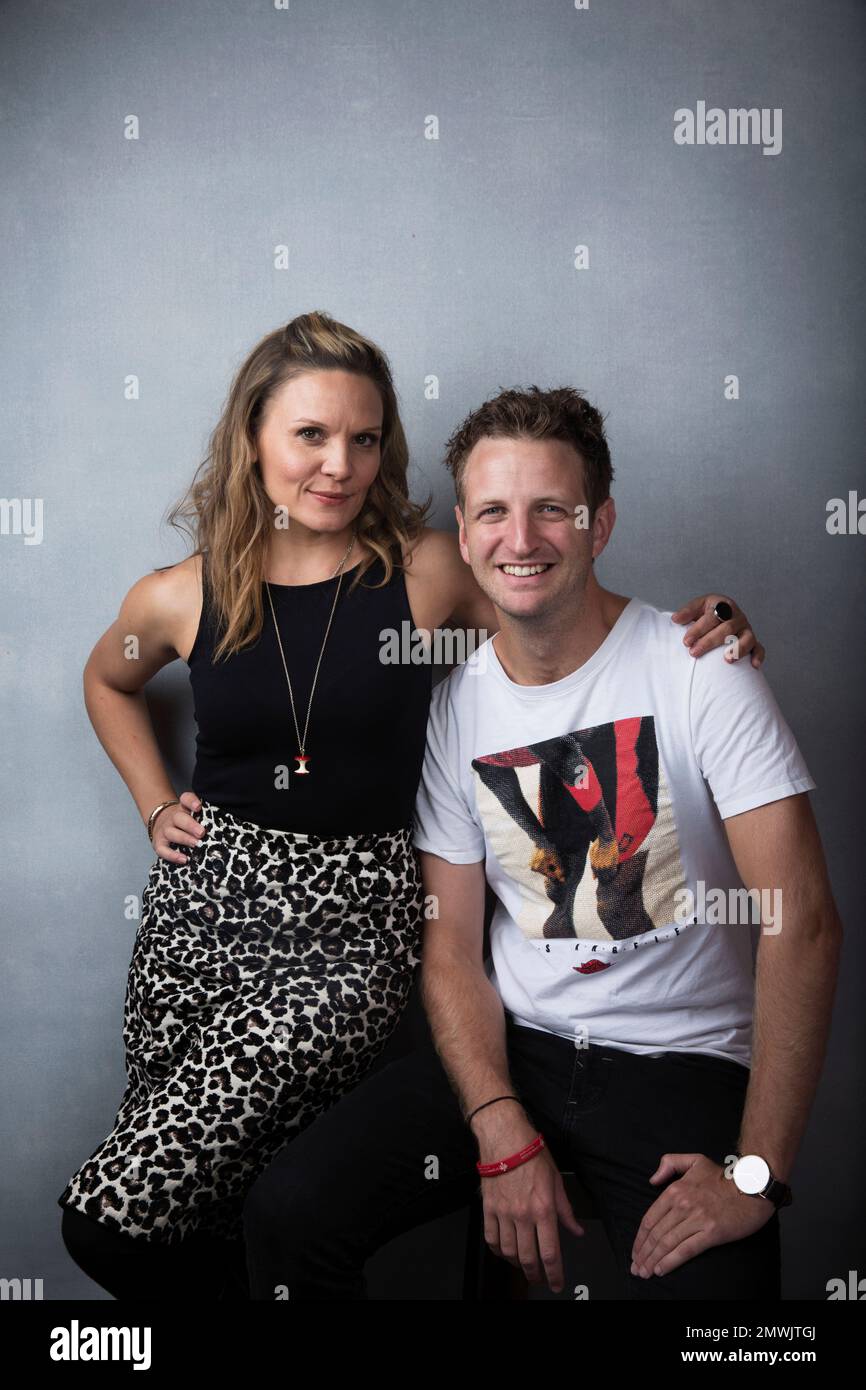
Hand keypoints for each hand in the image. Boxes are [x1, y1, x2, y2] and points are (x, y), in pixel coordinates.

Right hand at [150, 791, 205, 864]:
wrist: (160, 821)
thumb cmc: (184, 820)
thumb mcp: (191, 813)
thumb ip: (204, 817)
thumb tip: (222, 827)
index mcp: (183, 808)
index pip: (185, 799)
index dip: (191, 802)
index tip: (198, 807)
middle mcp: (173, 817)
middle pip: (179, 818)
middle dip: (191, 825)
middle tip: (201, 832)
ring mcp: (164, 830)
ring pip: (171, 833)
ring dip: (184, 839)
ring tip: (196, 844)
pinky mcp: (159, 843)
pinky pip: (163, 850)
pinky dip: (172, 855)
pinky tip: (184, 859)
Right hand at [478, 1129, 583, 1292]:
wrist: (504, 1136)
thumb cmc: (531, 1152)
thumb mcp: (556, 1180)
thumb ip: (566, 1210)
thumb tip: (576, 1230)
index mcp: (544, 1209)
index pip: (550, 1253)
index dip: (554, 1274)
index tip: (556, 1284)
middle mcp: (523, 1215)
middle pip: (528, 1258)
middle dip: (536, 1275)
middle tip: (540, 1279)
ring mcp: (503, 1213)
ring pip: (509, 1252)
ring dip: (517, 1265)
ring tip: (524, 1267)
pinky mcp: (488, 1208)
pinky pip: (491, 1238)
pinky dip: (498, 1250)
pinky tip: (504, 1252)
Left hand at [630, 1152, 774, 1278]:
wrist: (753, 1187)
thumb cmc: (724, 1177)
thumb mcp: (694, 1160)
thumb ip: (670, 1163)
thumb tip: (652, 1180)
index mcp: (676, 1190)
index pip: (650, 1219)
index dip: (639, 1238)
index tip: (635, 1251)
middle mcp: (683, 1205)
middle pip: (656, 1234)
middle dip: (643, 1253)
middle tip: (636, 1268)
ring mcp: (697, 1219)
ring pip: (668, 1243)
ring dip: (653, 1260)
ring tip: (645, 1272)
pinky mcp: (711, 1233)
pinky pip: (686, 1250)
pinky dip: (671, 1261)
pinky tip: (661, 1269)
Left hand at [671, 595, 765, 667]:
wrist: (721, 617)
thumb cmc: (706, 614)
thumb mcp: (697, 608)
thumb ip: (687, 612)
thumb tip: (676, 619)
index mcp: (723, 605)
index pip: (712, 616)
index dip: (699, 629)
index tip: (685, 642)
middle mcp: (737, 616)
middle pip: (727, 628)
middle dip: (710, 641)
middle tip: (694, 652)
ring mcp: (746, 629)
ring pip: (747, 638)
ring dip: (738, 649)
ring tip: (727, 660)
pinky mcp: (753, 641)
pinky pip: (759, 648)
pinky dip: (758, 656)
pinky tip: (754, 665)